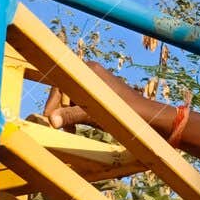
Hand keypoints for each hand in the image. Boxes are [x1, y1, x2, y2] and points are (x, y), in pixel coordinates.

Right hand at [42, 63, 166, 132]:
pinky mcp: (101, 94)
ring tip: (70, 129)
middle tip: (58, 127)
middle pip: (64, 89)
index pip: (60, 82)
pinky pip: (81, 102)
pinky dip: (76, 114)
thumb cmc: (125, 114)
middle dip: (60, 109)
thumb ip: (71, 115)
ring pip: (72, 97)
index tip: (49, 119)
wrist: (150, 119)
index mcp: (89, 70)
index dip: (53, 101)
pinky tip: (77, 127)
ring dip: (68, 114)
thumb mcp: (94, 115)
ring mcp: (96, 83)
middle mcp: (91, 72)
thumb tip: (50, 121)